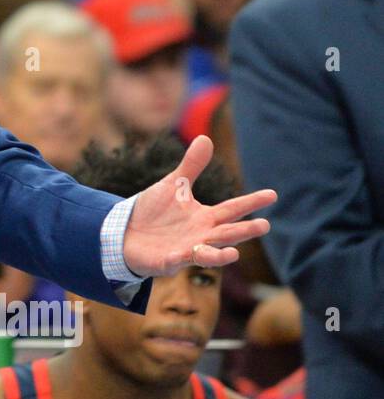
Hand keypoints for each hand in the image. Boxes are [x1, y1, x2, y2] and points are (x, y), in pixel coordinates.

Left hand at [122, 135, 275, 276]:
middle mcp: (201, 235)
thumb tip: (205, 137)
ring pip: (207, 253)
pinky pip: (176, 261)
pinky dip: (181, 258)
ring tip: (236, 253)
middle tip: (264, 226)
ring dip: (220, 254)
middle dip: (244, 231)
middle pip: (227, 233)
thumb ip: (191, 167)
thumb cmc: (154, 211)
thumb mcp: (173, 186)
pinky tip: (184, 254)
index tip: (272, 194)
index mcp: (205, 217)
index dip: (251, 202)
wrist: (125, 232)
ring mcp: (186, 250)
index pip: (232, 209)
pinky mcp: (167, 261)